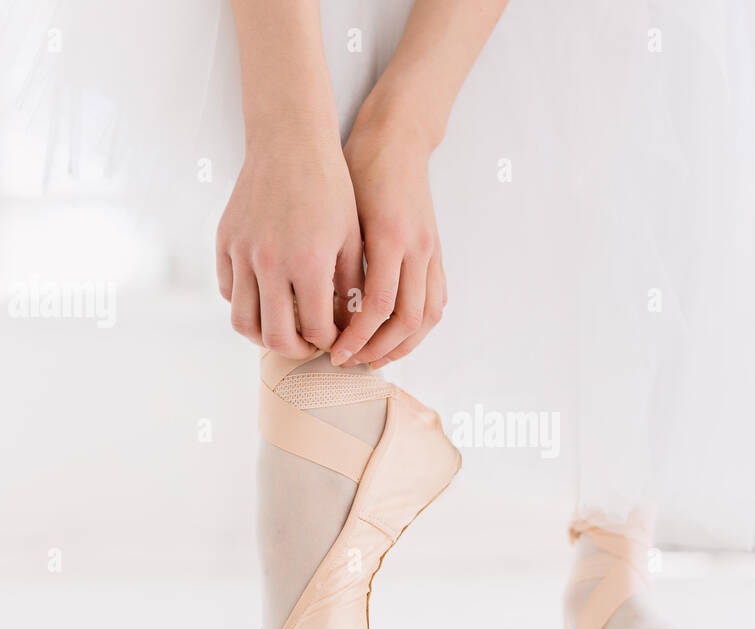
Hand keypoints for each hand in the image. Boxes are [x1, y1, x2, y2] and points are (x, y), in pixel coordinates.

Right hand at [217, 135, 363, 357]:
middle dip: (298, 350)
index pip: (317, 329)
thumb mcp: (350, 238)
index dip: (329, 342)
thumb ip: (350, 286)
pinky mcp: (225, 242)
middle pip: (276, 337)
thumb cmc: (331, 189)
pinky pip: (229, 292)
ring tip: (285, 331)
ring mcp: (242, 253)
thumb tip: (351, 327)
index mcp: (308, 264)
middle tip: (310, 347)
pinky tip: (266, 299)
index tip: (336, 341)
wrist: (290, 144)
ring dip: (264, 335)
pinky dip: (245, 304)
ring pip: (243, 322)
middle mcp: (270, 263)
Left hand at [332, 116, 445, 368]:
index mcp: (390, 236)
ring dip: (402, 344)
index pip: (380, 305)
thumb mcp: (341, 209)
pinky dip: (420, 326)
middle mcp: (417, 247)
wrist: (397, 139)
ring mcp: (432, 250)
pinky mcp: (437, 252)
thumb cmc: (360, 168)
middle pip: (408, 320)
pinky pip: (437, 301)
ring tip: (374, 358)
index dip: (358, 336)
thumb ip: (338, 255)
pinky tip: (398, 336)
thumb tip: (318, 305)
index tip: (335, 351)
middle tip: (351, 362)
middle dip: (378, 348)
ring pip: (428, 316)